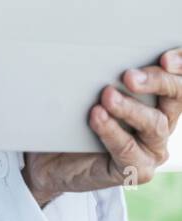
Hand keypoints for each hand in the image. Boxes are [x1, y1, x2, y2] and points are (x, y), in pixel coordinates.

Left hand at [23, 48, 181, 206]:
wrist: (51, 159)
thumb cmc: (72, 117)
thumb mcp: (88, 90)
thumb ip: (102, 74)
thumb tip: (93, 50)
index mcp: (159, 98)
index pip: (178, 79)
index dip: (180, 65)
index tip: (165, 58)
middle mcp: (163, 121)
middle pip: (175, 97)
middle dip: (157, 82)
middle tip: (129, 76)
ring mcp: (153, 148)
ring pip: (154, 124)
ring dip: (130, 108)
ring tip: (107, 96)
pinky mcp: (137, 170)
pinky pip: (129, 151)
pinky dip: (112, 132)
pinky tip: (97, 117)